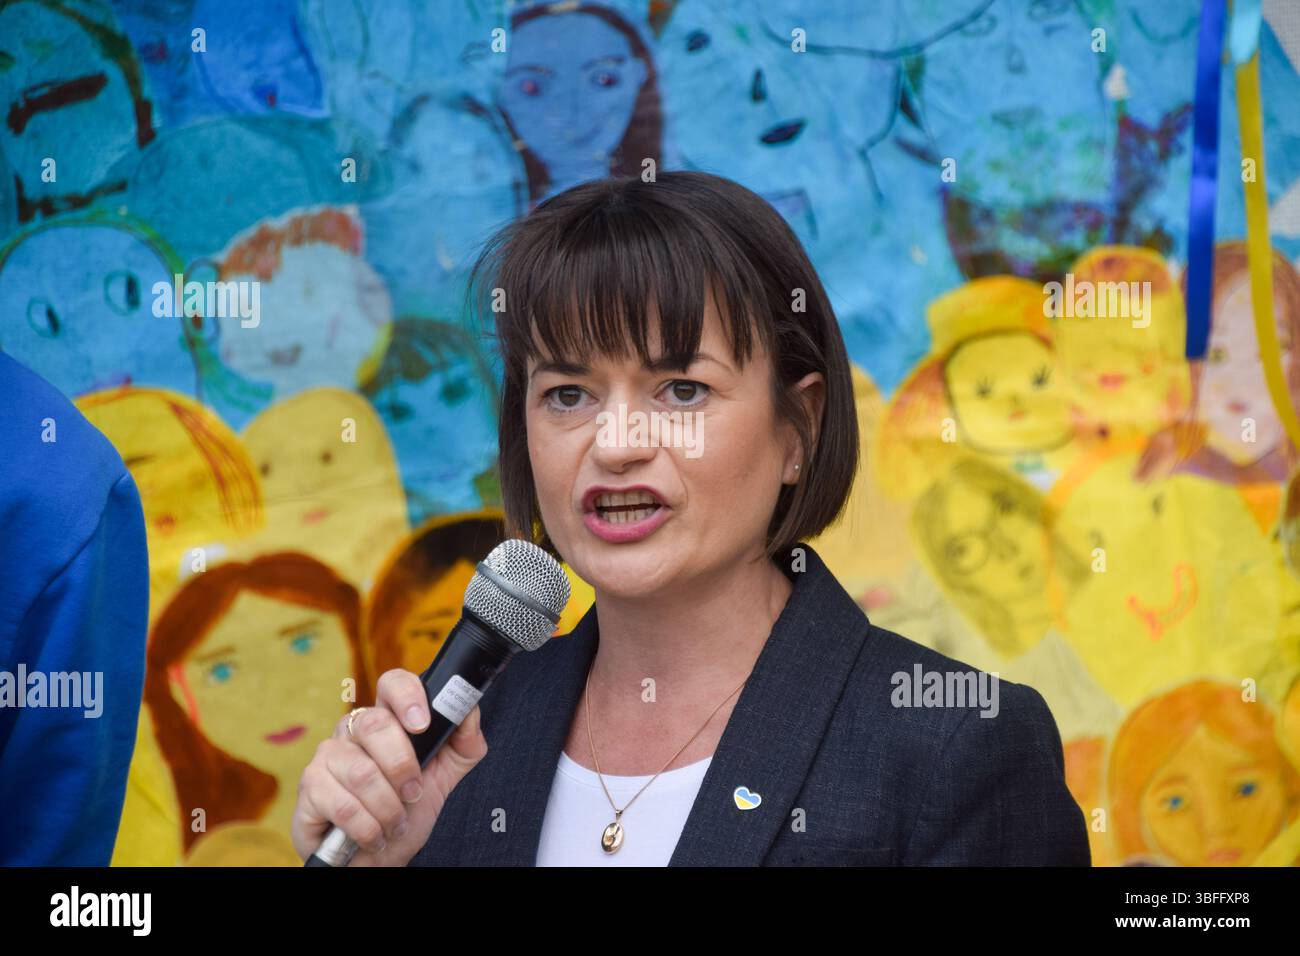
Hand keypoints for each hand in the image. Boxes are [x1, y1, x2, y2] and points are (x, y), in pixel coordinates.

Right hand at [292, 669, 488, 865]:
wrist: (376, 857)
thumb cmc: (406, 811)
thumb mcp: (444, 777)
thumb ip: (463, 744)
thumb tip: (468, 711)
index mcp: (387, 719)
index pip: (392, 683)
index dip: (407, 696)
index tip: (423, 725)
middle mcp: (353, 730)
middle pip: (376, 725)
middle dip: (403, 767)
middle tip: (414, 793)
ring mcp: (327, 756)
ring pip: (362, 772)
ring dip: (389, 808)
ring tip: (395, 824)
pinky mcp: (310, 787)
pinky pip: (344, 805)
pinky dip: (368, 829)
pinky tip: (373, 836)